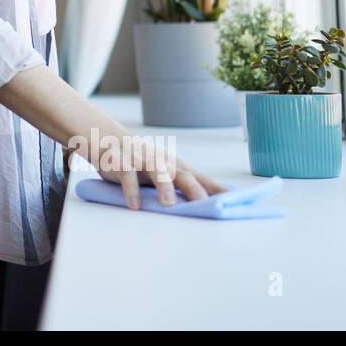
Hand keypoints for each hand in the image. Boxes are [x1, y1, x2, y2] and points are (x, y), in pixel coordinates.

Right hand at [94, 141, 228, 209]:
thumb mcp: (167, 171)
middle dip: (193, 189)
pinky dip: (131, 189)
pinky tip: (134, 205)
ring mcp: (143, 162)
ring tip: (168, 204)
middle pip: (182, 174)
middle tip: (203, 203)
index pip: (202, 179)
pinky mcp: (123, 163)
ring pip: (156, 171)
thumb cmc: (146, 162)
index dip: (217, 189)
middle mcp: (163, 163)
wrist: (111, 140)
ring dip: (163, 186)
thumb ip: (186, 186)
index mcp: (177, 168)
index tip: (234, 201)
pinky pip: (128, 175)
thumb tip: (215, 203)